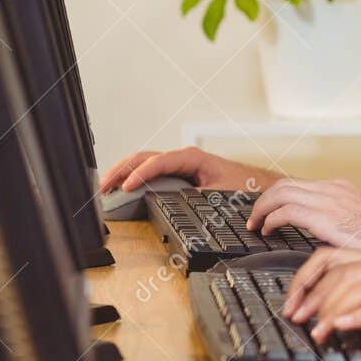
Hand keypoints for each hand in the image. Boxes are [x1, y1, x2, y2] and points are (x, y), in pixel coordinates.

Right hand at [100, 147, 279, 193]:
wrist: (258, 186)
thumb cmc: (243, 186)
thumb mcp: (220, 193)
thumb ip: (197, 196)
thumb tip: (176, 202)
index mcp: (192, 158)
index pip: (157, 162)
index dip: (139, 174)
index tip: (126, 187)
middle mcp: (182, 159)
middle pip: (143, 158)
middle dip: (120, 170)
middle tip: (103, 186)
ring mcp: (178, 166)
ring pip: (142, 164)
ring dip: (122, 173)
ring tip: (105, 187)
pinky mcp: (177, 175)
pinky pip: (149, 173)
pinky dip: (132, 178)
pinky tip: (120, 188)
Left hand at [245, 178, 360, 248]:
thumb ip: (343, 222)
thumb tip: (331, 235)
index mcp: (343, 189)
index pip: (301, 185)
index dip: (279, 197)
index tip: (270, 211)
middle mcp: (333, 189)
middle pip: (286, 184)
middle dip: (265, 200)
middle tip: (255, 217)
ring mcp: (328, 199)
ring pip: (281, 193)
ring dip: (262, 208)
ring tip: (256, 224)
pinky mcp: (324, 215)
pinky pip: (285, 211)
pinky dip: (270, 219)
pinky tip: (267, 231)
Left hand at [282, 247, 360, 360]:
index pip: (346, 256)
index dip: (312, 279)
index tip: (299, 306)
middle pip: (345, 265)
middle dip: (311, 292)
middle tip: (296, 320)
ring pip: (360, 282)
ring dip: (327, 308)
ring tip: (312, 332)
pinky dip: (354, 318)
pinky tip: (338, 333)